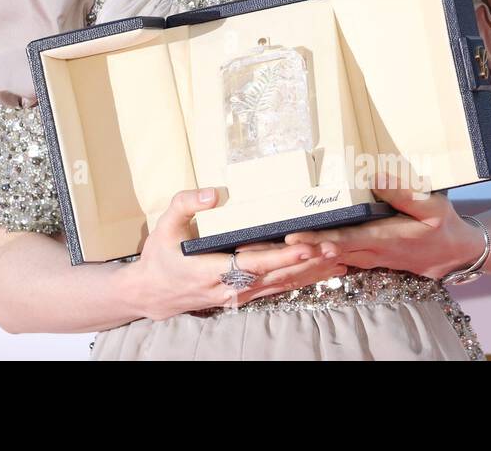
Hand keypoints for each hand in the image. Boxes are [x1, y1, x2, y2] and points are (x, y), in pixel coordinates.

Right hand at [123, 188, 348, 321]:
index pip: (254, 263)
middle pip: (276, 277)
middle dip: (307, 264)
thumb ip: (186, 205)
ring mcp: (237, 296)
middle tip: (336, 250)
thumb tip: (213, 193)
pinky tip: (318, 274)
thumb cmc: (160, 257)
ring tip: (338, 262)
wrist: (151, 294)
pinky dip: (298, 281)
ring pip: (280, 285)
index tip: (307, 247)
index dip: (282, 256)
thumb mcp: (164, 226)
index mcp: (211, 269)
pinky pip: (275, 289)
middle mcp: (229, 288)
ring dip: (309, 274)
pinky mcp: (242, 297)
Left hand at [281, 172, 487, 281]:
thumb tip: (375, 176)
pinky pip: (344, 257)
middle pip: (334, 250)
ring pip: (337, 256)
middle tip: (283, 243)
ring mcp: (371, 257)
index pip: (347, 240)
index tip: (300, 238)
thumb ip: (404, 194)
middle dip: (308, 247)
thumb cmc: (443, 227)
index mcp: (385, 239)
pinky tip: (306, 250)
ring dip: (313, 253)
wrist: (454, 254)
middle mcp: (373, 252)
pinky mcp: (370, 257)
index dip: (323, 240)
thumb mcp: (432, 208)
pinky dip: (325, 255)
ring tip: (288, 247)